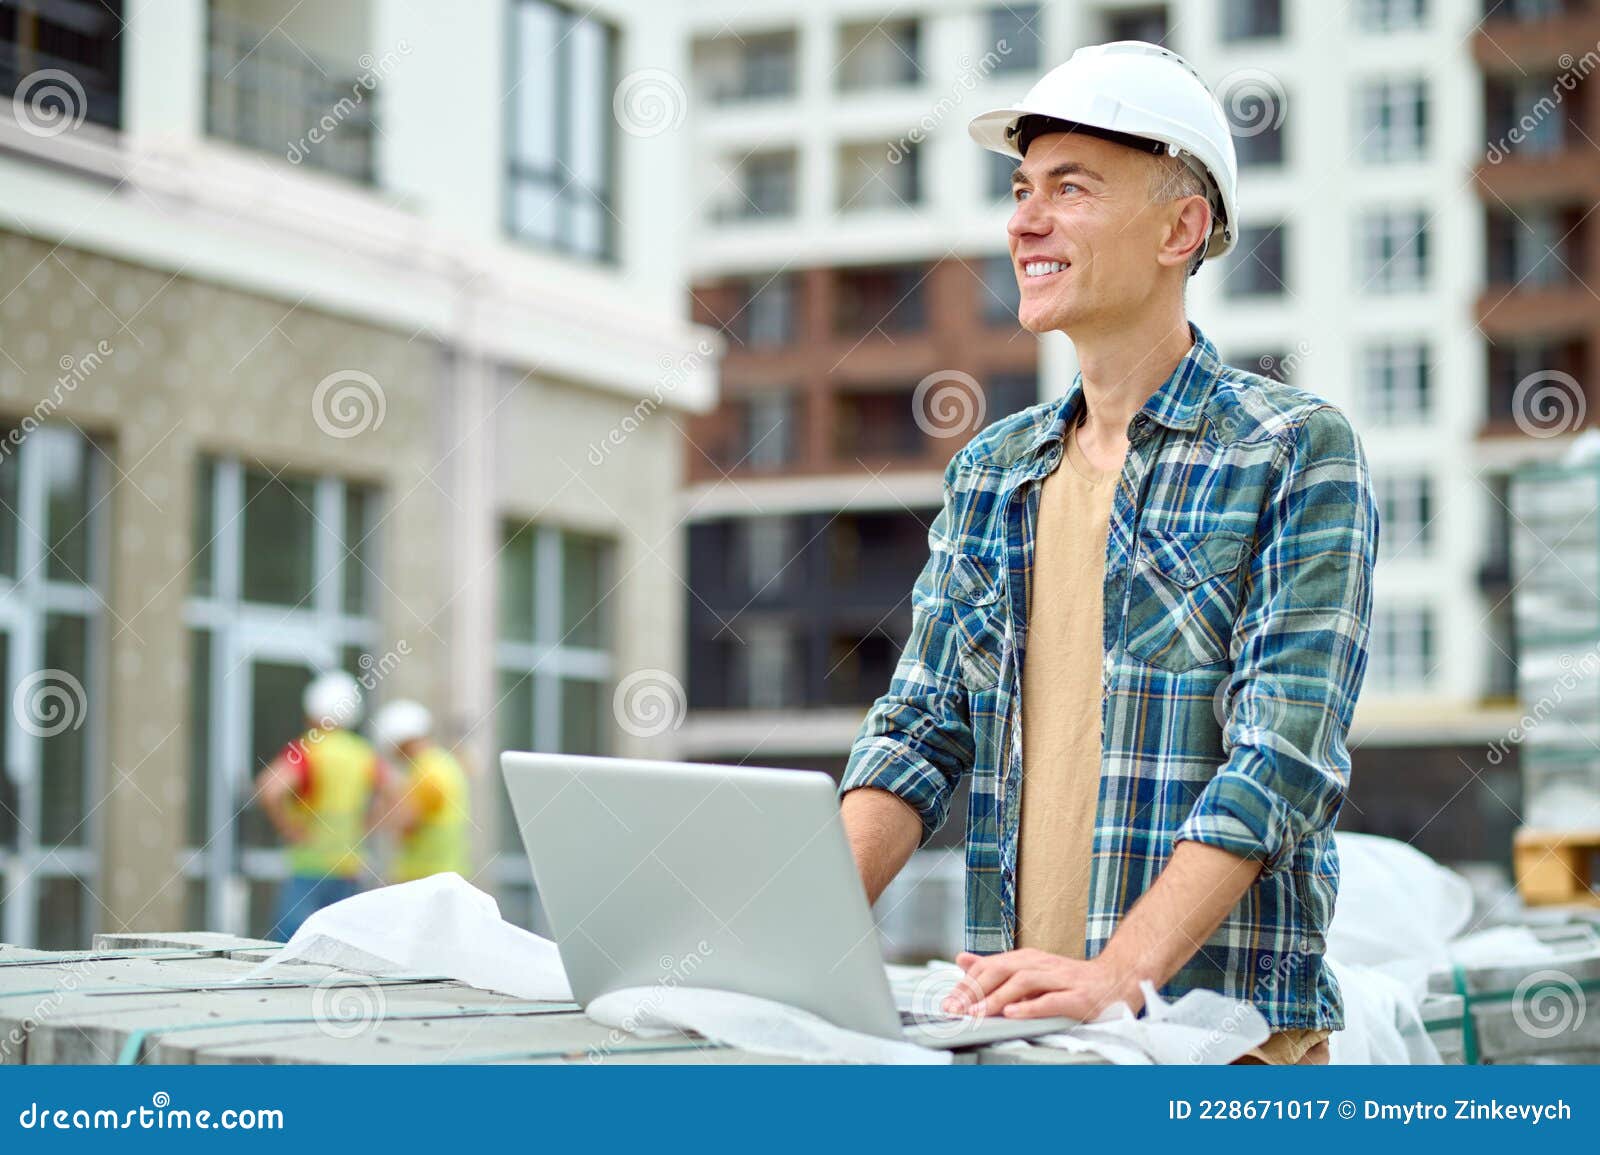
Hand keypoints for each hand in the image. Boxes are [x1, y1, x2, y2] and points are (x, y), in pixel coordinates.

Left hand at [940, 948, 1145, 1020]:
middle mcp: (1041, 964)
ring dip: (997, 999)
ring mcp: (1061, 979)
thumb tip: (962, 960)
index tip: (948, 1003)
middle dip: (975, 992)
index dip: (966, 985)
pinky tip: (1013, 1014)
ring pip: (1023, 983)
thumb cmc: (1070, 980)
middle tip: (955, 1010)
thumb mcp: (1029, 970)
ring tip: (978, 1014)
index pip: (989, 967)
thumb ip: (996, 968)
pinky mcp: (1078, 996)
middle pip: (1001, 971)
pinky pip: (1051, 1000)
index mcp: (1027, 959)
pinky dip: (1030, 1007)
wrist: (1116, 979)